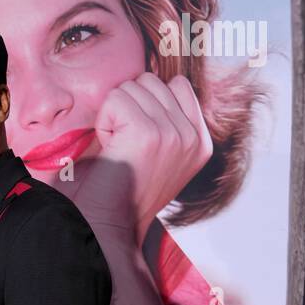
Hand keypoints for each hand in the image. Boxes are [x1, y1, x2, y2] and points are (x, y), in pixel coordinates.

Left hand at [60, 72, 212, 248]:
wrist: (107, 225)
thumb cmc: (121, 191)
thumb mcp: (159, 154)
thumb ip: (168, 119)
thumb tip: (154, 79)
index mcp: (201, 143)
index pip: (179, 85)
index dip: (148, 103)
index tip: (138, 139)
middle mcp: (193, 138)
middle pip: (152, 82)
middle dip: (129, 108)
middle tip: (124, 147)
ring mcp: (174, 135)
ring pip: (133, 87)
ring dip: (115, 115)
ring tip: (117, 149)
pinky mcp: (149, 134)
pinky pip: (115, 99)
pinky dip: (103, 123)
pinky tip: (109, 150)